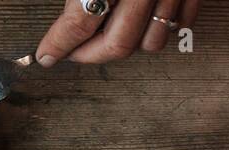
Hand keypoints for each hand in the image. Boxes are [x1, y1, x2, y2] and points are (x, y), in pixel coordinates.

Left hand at [36, 0, 200, 65]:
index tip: (46, 55)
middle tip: (71, 52)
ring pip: (152, 42)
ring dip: (128, 45)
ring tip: (108, 35)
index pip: (79, 23)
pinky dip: (164, 28)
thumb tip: (67, 15)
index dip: (58, 43)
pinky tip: (146, 21)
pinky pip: (182, 23)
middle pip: (117, 44)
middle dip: (90, 55)